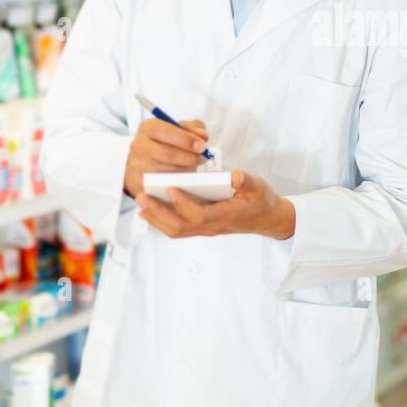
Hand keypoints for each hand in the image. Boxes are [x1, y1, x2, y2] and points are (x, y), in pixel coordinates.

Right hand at [123, 118, 208, 197]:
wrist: (145, 161)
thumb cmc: (167, 142)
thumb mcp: (180, 130)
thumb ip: (194, 128)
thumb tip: (202, 136)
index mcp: (148, 127)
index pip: (166, 131)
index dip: (186, 139)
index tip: (202, 146)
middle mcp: (139, 145)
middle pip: (167, 153)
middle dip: (189, 157)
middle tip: (202, 158)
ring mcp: (137, 165)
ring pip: (166, 171)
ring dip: (185, 170)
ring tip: (195, 166)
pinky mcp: (138, 182)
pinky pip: (161, 184)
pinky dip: (177, 182)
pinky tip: (185, 178)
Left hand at [135, 169, 295, 239]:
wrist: (266, 219)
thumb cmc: (260, 201)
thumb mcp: (259, 187)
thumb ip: (246, 181)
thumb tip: (235, 176)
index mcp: (225, 215)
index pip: (200, 215)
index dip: (183, 204)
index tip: (170, 189)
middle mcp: (212, 226)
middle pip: (180, 226)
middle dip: (159, 213)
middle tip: (142, 197)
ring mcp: (205, 229)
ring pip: (176, 230)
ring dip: (156, 218)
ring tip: (141, 203)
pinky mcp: (201, 227)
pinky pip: (177, 229)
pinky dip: (161, 221)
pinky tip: (149, 211)